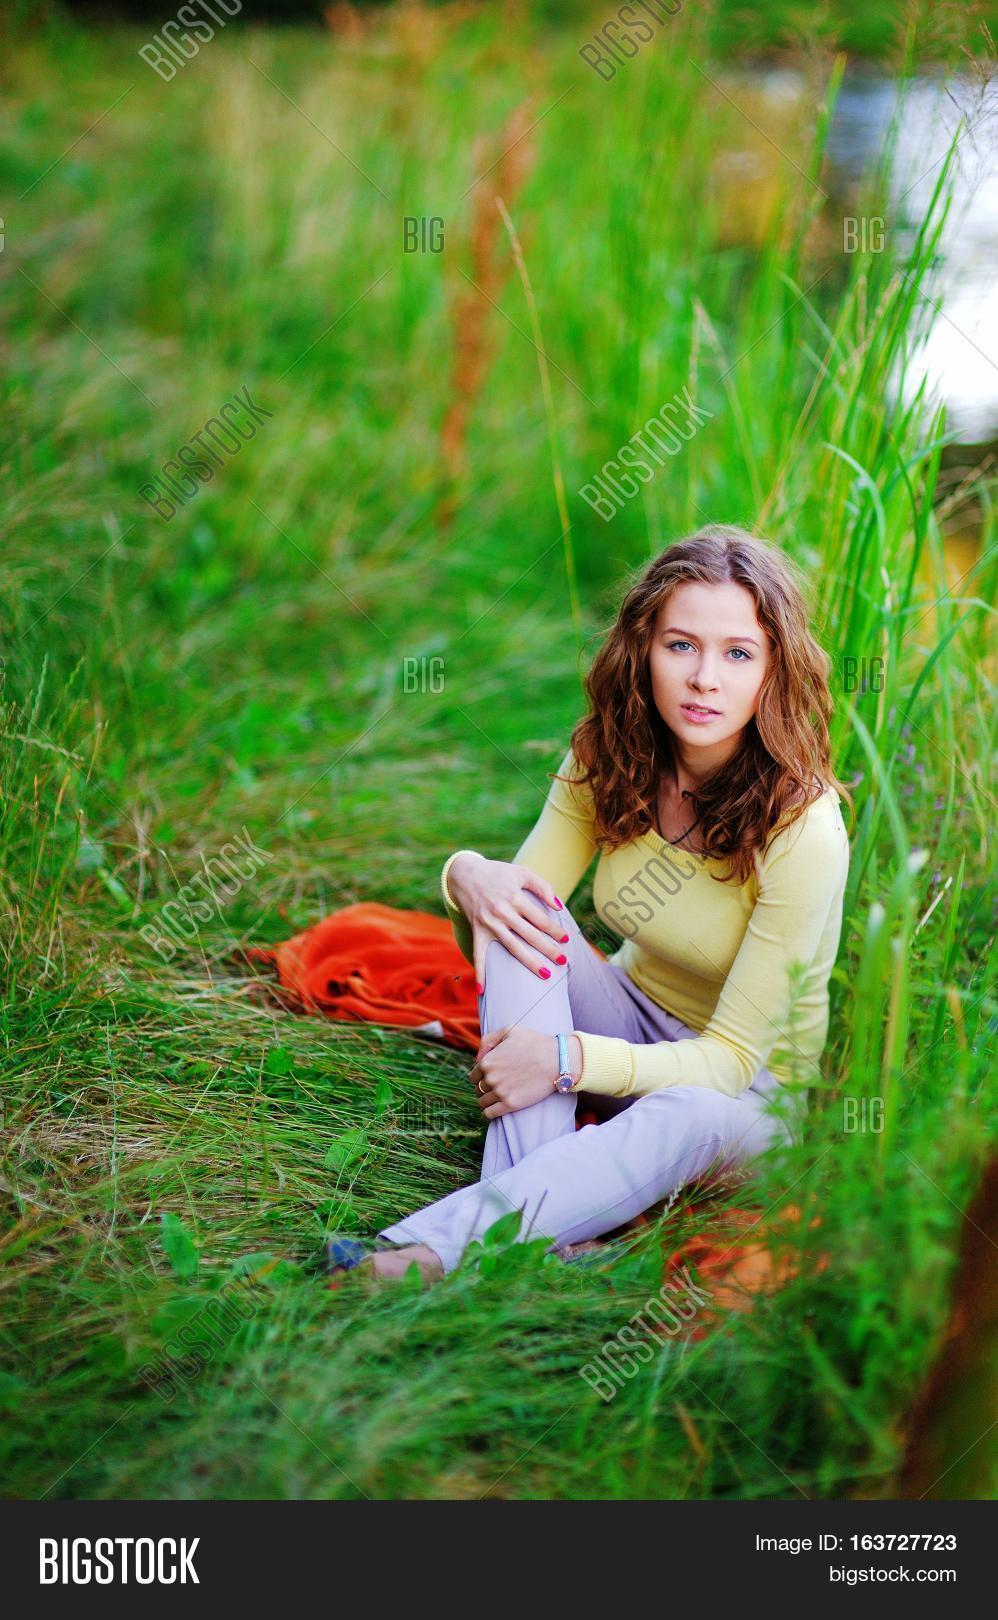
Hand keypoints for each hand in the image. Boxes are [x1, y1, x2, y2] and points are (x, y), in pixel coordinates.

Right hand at [447, 854, 570, 992]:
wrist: (464, 874)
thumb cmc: (497, 873)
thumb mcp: (522, 873)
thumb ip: (543, 887)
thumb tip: (560, 906)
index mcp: (515, 897)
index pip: (541, 919)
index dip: (556, 930)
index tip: (567, 939)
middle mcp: (502, 912)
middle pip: (531, 936)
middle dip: (549, 949)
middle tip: (564, 961)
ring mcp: (489, 924)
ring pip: (513, 947)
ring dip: (530, 962)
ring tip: (546, 975)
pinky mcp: (477, 931)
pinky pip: (479, 955)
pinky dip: (480, 973)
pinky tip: (483, 991)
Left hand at [468, 1026, 582, 1117]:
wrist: (558, 1061)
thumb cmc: (535, 1043)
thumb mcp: (509, 1030)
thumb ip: (488, 1040)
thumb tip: (477, 1058)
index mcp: (487, 1061)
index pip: (473, 1075)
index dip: (481, 1076)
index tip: (491, 1077)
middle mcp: (491, 1077)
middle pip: (478, 1089)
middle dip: (484, 1088)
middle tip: (497, 1086)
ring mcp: (500, 1092)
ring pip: (482, 1102)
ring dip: (487, 1100)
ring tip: (497, 1097)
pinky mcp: (511, 1104)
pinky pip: (489, 1114)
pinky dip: (488, 1113)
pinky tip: (494, 1109)